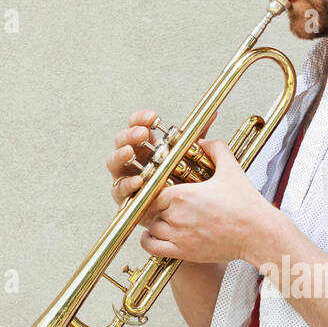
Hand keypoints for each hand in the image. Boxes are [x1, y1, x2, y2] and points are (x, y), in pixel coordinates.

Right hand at [106, 109, 216, 234]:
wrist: (180, 212)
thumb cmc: (180, 181)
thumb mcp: (190, 156)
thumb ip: (197, 136)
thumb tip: (213, 113)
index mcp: (146, 145)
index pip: (137, 125)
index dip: (141, 119)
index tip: (153, 118)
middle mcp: (133, 159)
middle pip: (122, 140)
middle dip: (130, 135)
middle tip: (143, 133)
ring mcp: (126, 176)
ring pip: (114, 162)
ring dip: (120, 155)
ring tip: (130, 152)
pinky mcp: (125, 197)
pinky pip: (119, 188)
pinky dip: (127, 183)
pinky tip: (138, 180)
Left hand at [139, 138, 277, 265]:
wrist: (258, 234)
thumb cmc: (246, 205)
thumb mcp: (231, 169)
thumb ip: (216, 149)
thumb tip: (204, 141)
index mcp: (183, 194)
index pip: (153, 190)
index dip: (156, 189)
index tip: (163, 190)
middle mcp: (176, 215)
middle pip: (151, 209)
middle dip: (157, 206)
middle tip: (165, 205)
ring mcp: (178, 235)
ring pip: (152, 227)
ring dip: (156, 223)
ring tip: (164, 220)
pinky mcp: (183, 251)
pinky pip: (152, 247)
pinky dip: (148, 241)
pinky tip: (152, 236)